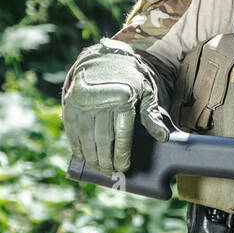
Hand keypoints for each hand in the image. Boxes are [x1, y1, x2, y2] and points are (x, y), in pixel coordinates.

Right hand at [62, 39, 172, 174]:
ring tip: (97, 168)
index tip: (123, 167)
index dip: (122, 153)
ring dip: (91, 155)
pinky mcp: (71, 102)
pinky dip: (75, 144)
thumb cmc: (130, 82)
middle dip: (106, 159)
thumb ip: (152, 116)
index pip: (122, 132)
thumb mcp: (145, 95)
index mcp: (124, 98)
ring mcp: (84, 101)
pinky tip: (81, 157)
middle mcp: (102, 100)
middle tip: (110, 172)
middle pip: (103, 138)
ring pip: (86, 136)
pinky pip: (71, 128)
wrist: (106, 60)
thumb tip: (163, 138)